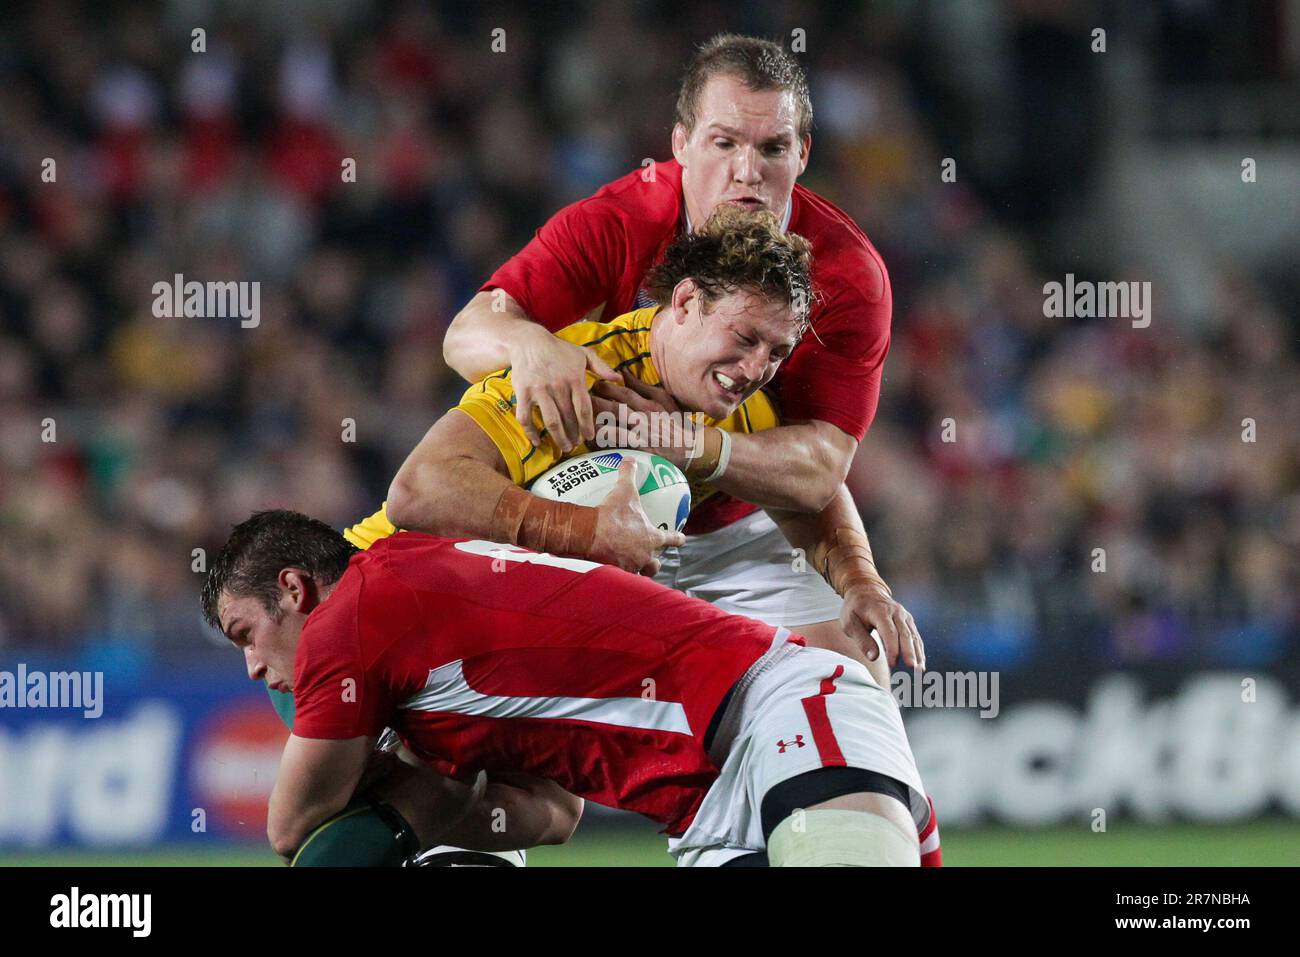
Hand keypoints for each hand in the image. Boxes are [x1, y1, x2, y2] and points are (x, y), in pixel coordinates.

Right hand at [510, 326, 620, 451]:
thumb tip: (618, 378)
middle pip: (569, 418)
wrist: (528, 341)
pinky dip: (531, 433)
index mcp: (574, 378)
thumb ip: (602, 367)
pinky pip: (526, 418)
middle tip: (576, 445)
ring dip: (558, 438)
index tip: (589, 437)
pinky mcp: (523, 393)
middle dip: (574, 435)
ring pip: (551, 422)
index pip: (584, 408)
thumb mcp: (583, 354)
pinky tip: (537, 442)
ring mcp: (539, 390)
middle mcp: (558, 386)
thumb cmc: (559, 349)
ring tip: (564, 447)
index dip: (587, 426)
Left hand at [589, 376, 700, 469]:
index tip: (594, 385)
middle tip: (581, 401)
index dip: (605, 388)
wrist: (690, 447)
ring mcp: (639, 437)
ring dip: (594, 424)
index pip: (623, 393)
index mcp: (648, 404)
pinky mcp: (637, 452)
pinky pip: (616, 448)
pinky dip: (602, 444)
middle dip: (595, 404)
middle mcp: (642, 419)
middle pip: (613, 409)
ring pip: (611, 428)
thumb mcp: (662, 399)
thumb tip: (623, 372)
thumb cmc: (675, 421)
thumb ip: (641, 386)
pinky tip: (590, 441)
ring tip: (581, 421)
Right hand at [590, 459, 685, 575]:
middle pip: (655, 565)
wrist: (591, 534)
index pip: (671, 538)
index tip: (682, 539)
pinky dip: (617, 577)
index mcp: (651, 537)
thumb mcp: (623, 491)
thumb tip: (629, 460)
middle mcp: (644, 555)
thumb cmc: (612, 515)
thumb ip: (628, 475)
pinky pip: (619, 579)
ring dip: (638, 573)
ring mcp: (630, 567)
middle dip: (654, 564)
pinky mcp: (614, 574)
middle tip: (651, 562)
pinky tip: (611, 574)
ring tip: (632, 572)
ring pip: (639, 575)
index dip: (677, 538)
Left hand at [841, 583, 924, 669]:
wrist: (865, 590)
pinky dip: (918, 649)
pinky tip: (920, 662)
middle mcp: (895, 612)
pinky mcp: (907, 620)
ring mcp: (903, 615)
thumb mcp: (850, 623)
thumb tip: (873, 657)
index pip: (889, 632)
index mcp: (879, 611)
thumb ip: (862, 640)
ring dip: (917, 653)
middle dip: (909, 652)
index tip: (892, 664)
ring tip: (919, 669)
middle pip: (905, 634)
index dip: (892, 649)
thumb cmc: (855, 609)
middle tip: (913, 668)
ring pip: (913, 635)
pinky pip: (915, 635)